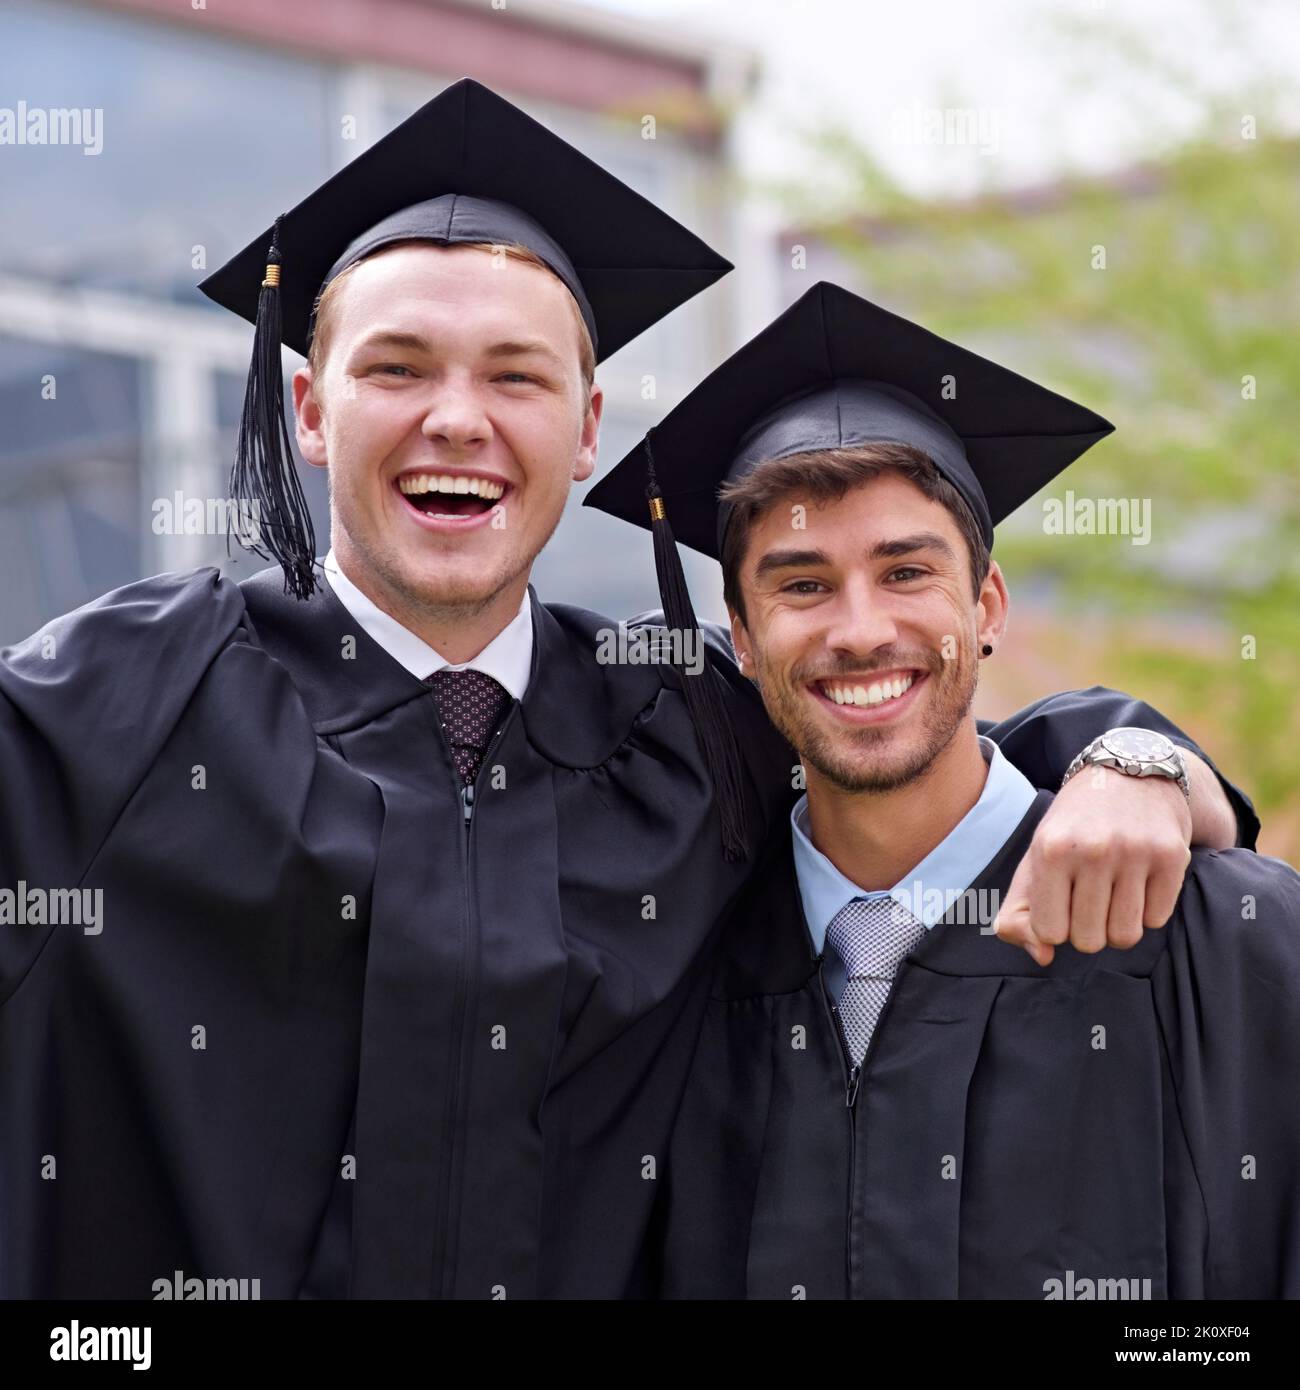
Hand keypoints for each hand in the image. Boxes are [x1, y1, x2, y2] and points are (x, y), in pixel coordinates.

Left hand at [993, 764, 1192, 965]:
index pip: (1050, 932)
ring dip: (1117, 925)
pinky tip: (1138, 882)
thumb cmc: (1073, 826)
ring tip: (1113, 895)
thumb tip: (1042, 957)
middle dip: (1087, 930)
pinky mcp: (1171, 856)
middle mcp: (1093, 849)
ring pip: (1125, 936)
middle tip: (1089, 901)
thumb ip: (1019, 911)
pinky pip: (1157, 920)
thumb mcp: (1034, 857)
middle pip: (1089, 940)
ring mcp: (1135, 852)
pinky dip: (1146, 911)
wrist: (1128, 772)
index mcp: (1050, 850)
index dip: (1054, 927)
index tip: (1060, 905)